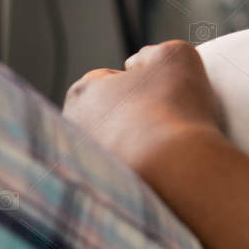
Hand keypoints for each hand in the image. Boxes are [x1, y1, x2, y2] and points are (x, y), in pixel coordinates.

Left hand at [63, 40, 226, 181]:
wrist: (176, 170)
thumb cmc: (173, 108)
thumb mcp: (174, 56)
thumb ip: (155, 52)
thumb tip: (140, 64)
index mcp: (82, 92)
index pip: (109, 81)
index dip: (141, 85)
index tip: (165, 98)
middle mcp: (72, 129)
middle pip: (107, 116)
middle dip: (130, 118)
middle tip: (166, 125)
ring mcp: (83, 166)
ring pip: (114, 149)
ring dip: (134, 148)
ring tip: (165, 154)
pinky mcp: (100, 196)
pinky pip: (123, 179)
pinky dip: (138, 176)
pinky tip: (160, 175)